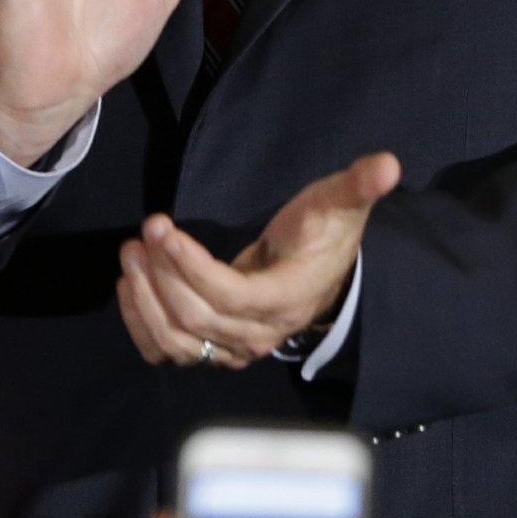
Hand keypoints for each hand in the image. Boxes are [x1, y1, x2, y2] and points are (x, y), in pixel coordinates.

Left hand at [118, 152, 400, 368]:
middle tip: (143, 231)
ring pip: (179, 341)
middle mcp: (260, 333)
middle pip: (198, 318)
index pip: (232, 294)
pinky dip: (142, 325)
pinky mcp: (214, 349)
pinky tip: (129, 287)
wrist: (319, 273)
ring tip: (131, 254)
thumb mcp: (340, 204)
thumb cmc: (324, 233)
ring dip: (146, 300)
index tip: (162, 226)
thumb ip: (358, 186)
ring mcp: (235, 348)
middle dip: (162, 274)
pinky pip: (170, 352)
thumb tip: (387, 164)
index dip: (192, 266)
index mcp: (288, 299)